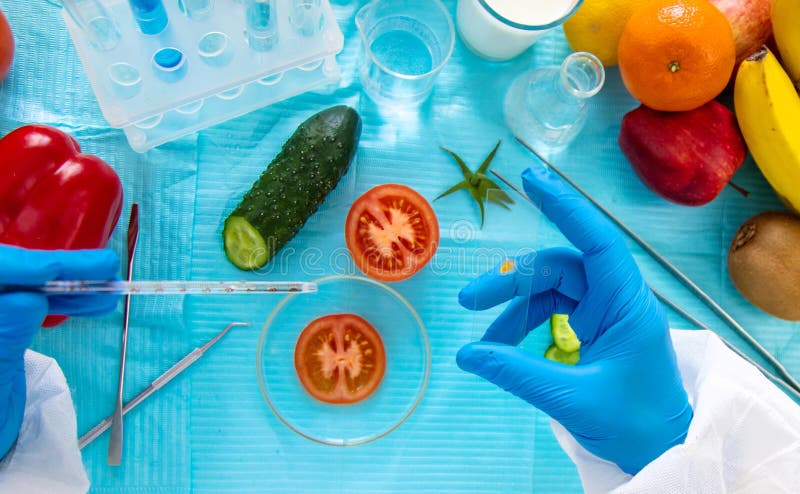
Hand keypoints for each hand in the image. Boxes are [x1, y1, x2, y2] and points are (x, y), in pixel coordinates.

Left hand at [0, 244, 118, 456]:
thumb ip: (7, 332)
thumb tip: (30, 293)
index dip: (28, 266)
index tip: (64, 265)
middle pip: (10, 276)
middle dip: (54, 272)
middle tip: (103, 268)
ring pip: (23, 291)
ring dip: (64, 288)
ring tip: (106, 290)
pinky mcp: (3, 332)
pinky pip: (27, 309)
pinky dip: (58, 305)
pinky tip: (88, 305)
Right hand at [456, 166, 692, 474]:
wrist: (662, 450)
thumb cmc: (636, 425)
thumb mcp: (573, 399)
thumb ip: (518, 374)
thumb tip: (466, 355)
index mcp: (627, 305)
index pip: (596, 241)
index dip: (565, 207)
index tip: (531, 178)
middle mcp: (616, 300)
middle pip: (556, 268)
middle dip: (511, 281)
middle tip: (469, 300)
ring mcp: (603, 314)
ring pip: (549, 290)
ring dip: (513, 308)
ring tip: (483, 341)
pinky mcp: (592, 330)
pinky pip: (550, 313)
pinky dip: (522, 326)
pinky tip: (500, 347)